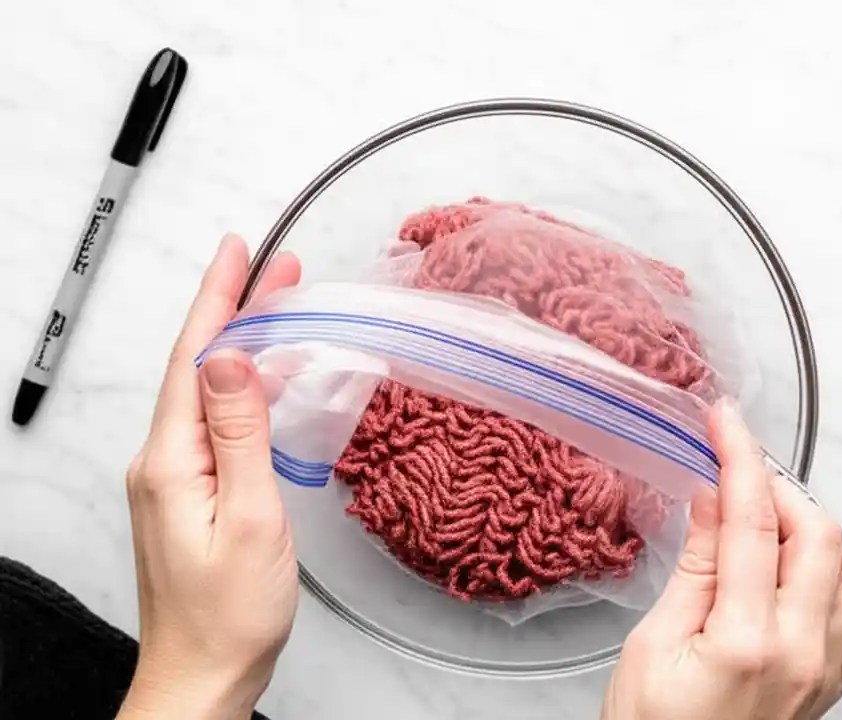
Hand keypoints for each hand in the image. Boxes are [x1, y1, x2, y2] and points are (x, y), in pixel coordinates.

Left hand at [119, 236, 301, 719]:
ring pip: (208, 392)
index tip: (239, 252)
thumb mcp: (249, 517)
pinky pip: (215, 424)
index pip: (194, 360)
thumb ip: (239, 433)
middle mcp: (162, 461)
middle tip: (277, 269)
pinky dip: (246, 390)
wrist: (203, 675)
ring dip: (245, 347)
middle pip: (199, 367)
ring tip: (283, 309)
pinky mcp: (187, 493)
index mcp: (171, 461)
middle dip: (237, 310)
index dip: (218, 300)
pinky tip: (270, 382)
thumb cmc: (230, 613)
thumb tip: (232, 359)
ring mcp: (172, 477)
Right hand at [601, 402, 841, 719]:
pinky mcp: (840, 683)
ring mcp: (831, 670)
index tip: (724, 420)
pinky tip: (812, 586)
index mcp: (746, 643)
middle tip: (735, 483)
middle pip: (820, 534)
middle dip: (777, 491)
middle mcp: (804, 654)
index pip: (753, 523)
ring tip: (771, 540)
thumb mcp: (651, 647)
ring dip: (822, 537)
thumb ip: (695, 568)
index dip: (739, 457)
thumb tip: (714, 495)